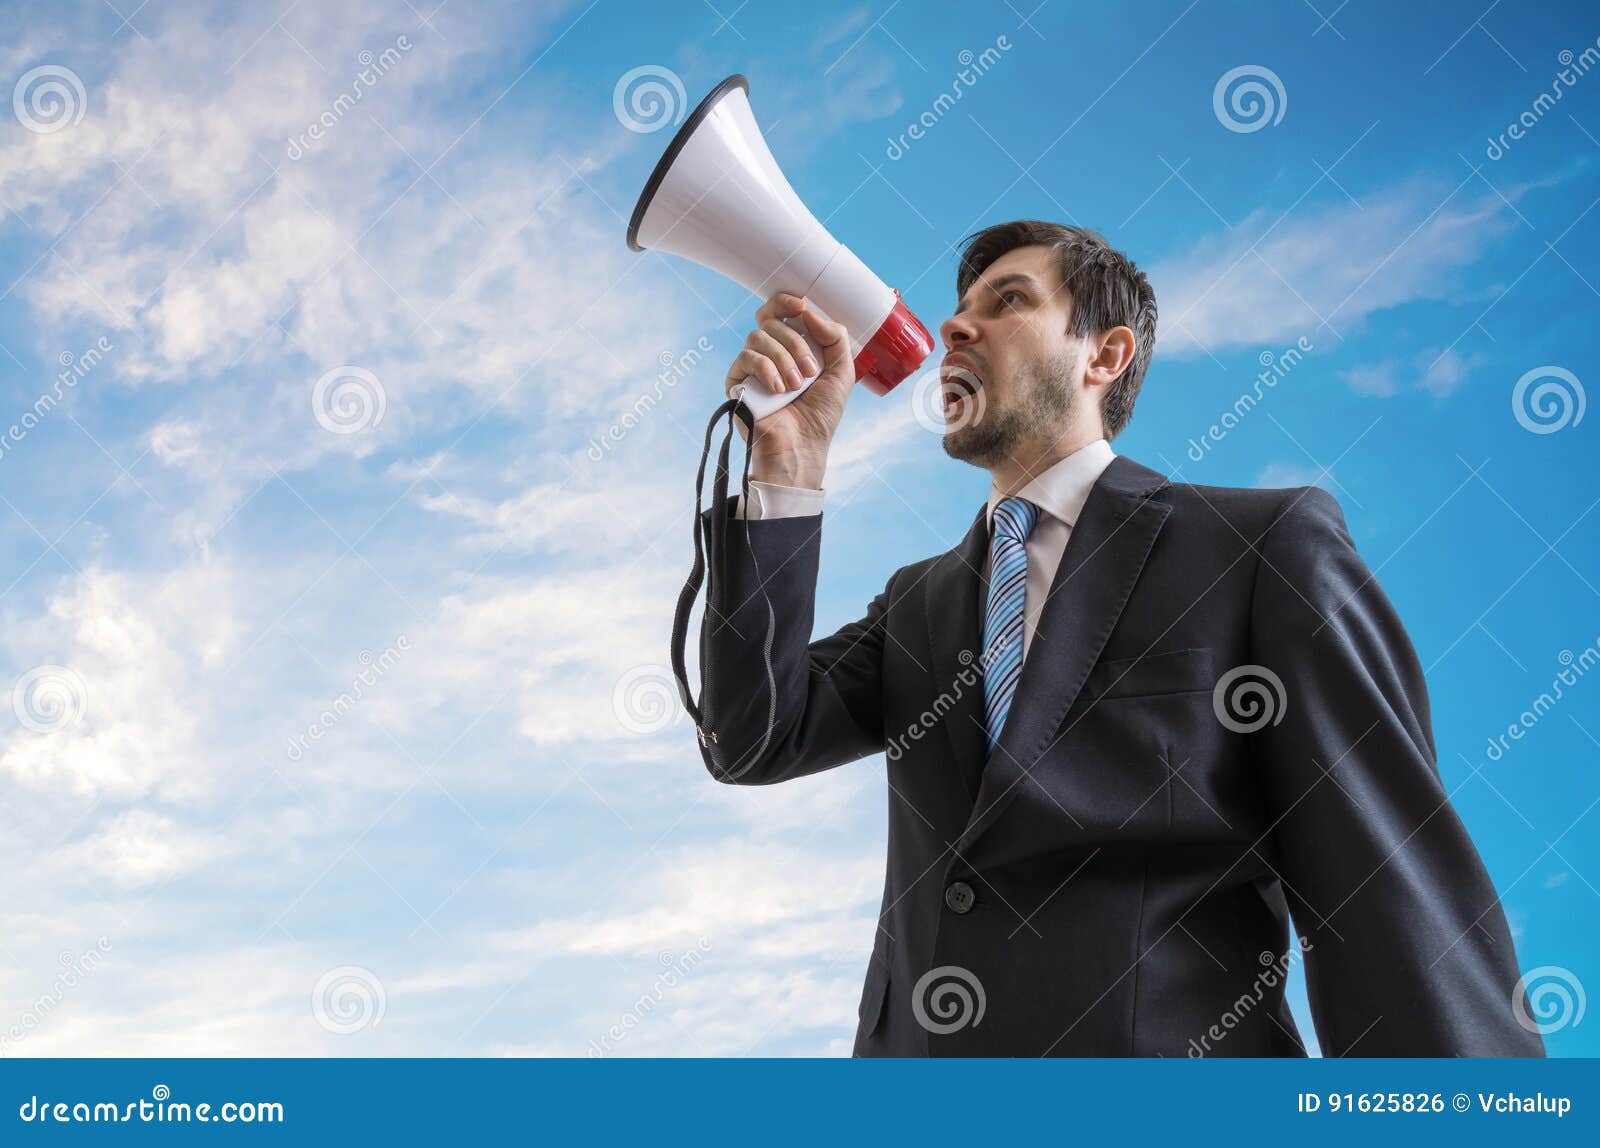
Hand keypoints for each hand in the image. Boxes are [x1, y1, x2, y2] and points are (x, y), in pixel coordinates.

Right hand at [723, 293, 855, 488]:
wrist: (803, 446)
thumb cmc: (821, 415)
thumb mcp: (842, 371)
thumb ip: (834, 336)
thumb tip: (809, 311)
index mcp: (792, 346)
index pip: (779, 311)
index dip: (786, 301)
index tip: (801, 306)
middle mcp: (770, 353)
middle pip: (771, 321)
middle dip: (795, 343)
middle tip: (811, 371)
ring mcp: (752, 367)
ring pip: (758, 337)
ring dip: (783, 358)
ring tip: (796, 386)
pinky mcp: (737, 382)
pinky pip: (746, 358)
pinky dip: (766, 369)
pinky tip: (779, 389)